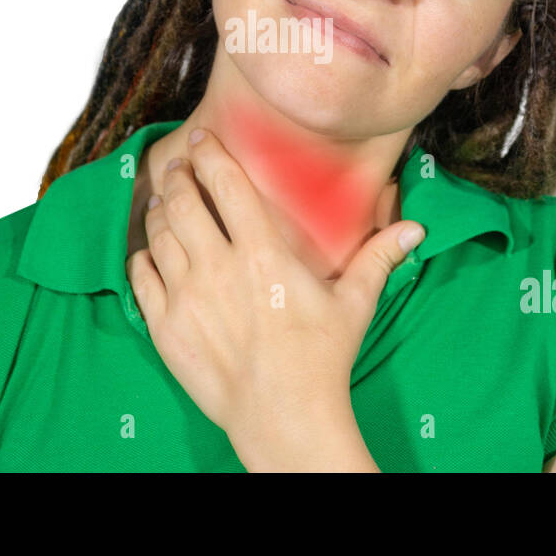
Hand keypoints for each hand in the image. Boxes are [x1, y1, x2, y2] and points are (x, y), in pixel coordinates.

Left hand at [125, 127, 425, 446]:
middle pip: (183, 201)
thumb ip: (378, 257)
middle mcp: (218, 268)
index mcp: (263, 253)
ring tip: (166, 201)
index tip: (199, 137)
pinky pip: (140, 277)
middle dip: (178, 176)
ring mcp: (186, 297)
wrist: (283, 418)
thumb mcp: (354, 303)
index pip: (226, 184)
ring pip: (158, 234)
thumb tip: (415, 228)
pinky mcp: (165, 326)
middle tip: (179, 166)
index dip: (209, 153)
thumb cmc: (321, 359)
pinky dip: (142, 256)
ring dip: (160, 210)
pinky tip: (150, 251)